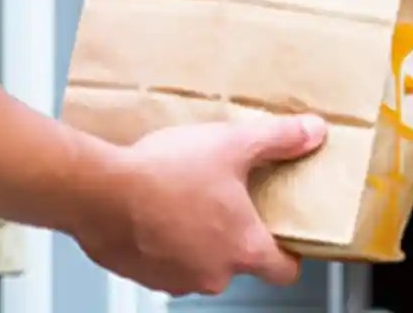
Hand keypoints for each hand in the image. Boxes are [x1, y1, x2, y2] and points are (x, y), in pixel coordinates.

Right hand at [73, 115, 327, 296]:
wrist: (99, 190)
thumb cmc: (161, 174)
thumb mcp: (231, 143)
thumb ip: (278, 139)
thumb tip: (313, 132)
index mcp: (243, 248)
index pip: (284, 270)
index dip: (289, 253)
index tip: (283, 235)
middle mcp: (212, 274)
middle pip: (237, 262)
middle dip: (230, 233)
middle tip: (220, 199)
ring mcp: (174, 279)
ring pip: (196, 263)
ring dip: (193, 238)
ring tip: (180, 198)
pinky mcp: (141, 275)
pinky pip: (159, 262)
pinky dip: (159, 242)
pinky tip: (150, 209)